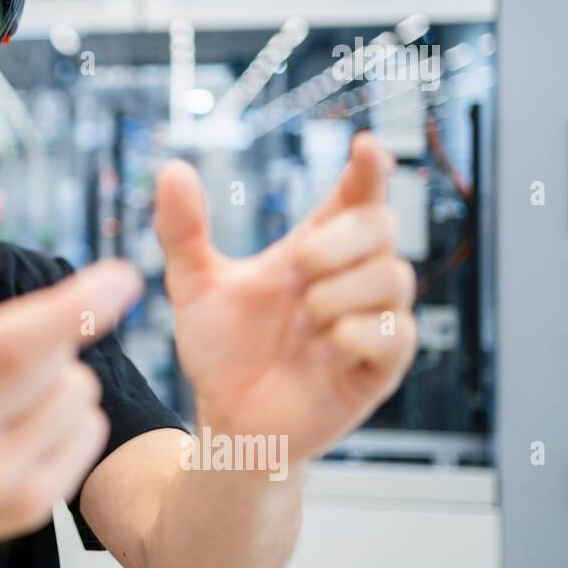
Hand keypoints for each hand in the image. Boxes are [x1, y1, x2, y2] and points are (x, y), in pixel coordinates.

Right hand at [0, 187, 143, 554]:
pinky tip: (21, 428)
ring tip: (7, 394)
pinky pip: (90, 435)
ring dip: (61, 377)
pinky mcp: (25, 510)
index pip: (13, 344)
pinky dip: (71, 418)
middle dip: (53, 335)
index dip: (74, 308)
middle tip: (9, 347)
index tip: (125, 277)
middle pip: (55, 364)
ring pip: (80, 396)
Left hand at [154, 131, 416, 463]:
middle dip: (340, 240)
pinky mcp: (379, 369)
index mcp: (313, 252)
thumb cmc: (222, 352)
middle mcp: (348, 281)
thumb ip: (183, 231)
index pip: (355, 198)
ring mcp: (368, 324)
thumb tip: (172, 168)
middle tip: (299, 267)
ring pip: (394, 276)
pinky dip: (356, 333)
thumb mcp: (194, 286)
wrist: (227, 422)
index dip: (368, 170)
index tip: (366, 146)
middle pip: (383, 225)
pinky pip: (395, 333)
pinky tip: (324, 347)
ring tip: (305, 317)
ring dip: (341, 291)